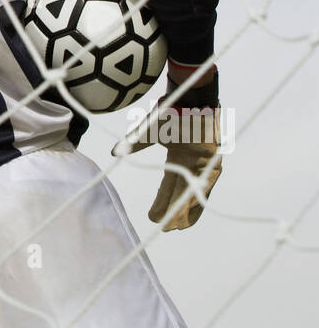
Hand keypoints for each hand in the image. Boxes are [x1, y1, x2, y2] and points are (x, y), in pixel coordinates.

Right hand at [113, 69, 222, 230]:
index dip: (161, 201)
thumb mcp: (148, 132)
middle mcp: (190, 163)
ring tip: (178, 226)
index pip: (168, 185)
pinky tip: (193, 211)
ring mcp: (202, 162)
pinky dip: (199, 197)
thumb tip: (114, 154)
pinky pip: (206, 183)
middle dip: (173, 211)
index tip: (153, 217)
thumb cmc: (170, 112)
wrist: (188, 98)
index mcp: (176, 157)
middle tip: (167, 229)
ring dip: (187, 210)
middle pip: (180, 192)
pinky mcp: (213, 160)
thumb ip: (133, 144)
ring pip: (193, 191)